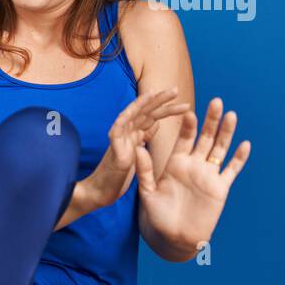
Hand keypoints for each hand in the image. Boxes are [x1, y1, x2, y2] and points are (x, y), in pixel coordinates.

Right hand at [77, 88, 190, 210]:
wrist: (100, 193)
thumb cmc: (117, 177)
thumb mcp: (138, 155)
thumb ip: (144, 138)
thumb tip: (155, 124)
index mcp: (135, 136)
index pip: (152, 118)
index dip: (167, 110)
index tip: (184, 104)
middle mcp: (127, 135)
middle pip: (145, 113)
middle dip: (160, 101)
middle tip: (176, 90)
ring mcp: (119, 140)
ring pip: (131, 116)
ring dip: (142, 104)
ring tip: (156, 93)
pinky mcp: (113, 149)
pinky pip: (117, 130)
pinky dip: (123, 119)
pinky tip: (132, 110)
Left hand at [135, 97, 250, 251]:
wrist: (174, 237)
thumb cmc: (158, 216)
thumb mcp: (148, 192)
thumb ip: (145, 170)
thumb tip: (137, 148)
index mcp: (175, 164)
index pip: (184, 139)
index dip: (188, 125)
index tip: (189, 111)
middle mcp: (194, 166)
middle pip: (205, 138)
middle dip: (211, 121)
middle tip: (217, 102)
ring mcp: (208, 175)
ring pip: (220, 149)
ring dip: (226, 133)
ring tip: (231, 115)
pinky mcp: (220, 188)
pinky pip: (231, 170)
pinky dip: (239, 158)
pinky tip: (245, 144)